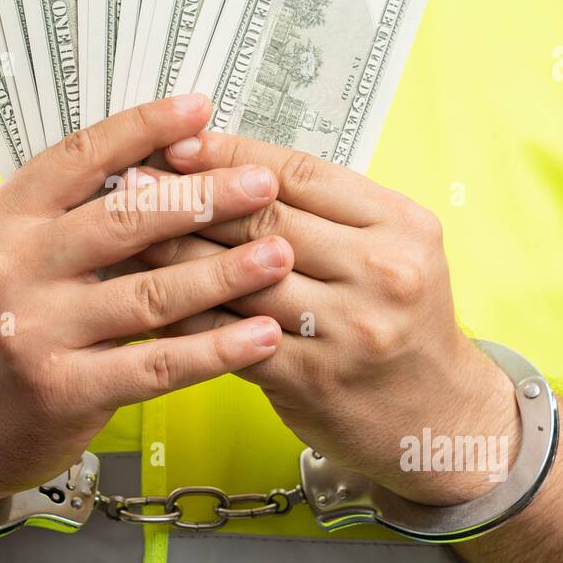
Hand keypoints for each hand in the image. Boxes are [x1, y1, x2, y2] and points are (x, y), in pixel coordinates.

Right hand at [0, 95, 295, 504]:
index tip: (200, 111)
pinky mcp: (61, 392)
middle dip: (203, 198)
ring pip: (149, 292)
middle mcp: (9, 268)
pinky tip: (262, 335)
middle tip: (263, 186)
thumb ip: (59, 217)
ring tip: (279, 256)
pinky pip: (155, 365)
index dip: (142, 130)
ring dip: (224, 272)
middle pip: (124, 220)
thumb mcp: (0, 256)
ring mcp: (33, 331)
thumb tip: (153, 167)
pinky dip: (216, 349)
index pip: (77, 159)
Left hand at [134, 130, 519, 505]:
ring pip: (239, 277)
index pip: (302, 173)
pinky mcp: (310, 378)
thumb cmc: (403, 325)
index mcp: (402, 227)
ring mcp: (347, 330)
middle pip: (266, 220)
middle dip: (190, 196)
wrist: (439, 420)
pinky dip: (181, 313)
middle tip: (133, 179)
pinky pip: (228, 335)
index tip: (178, 143)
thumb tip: (231, 168)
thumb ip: (329, 213)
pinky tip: (144, 295)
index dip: (232, 154)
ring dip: (173, 251)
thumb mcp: (395, 252)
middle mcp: (380, 273)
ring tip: (124, 231)